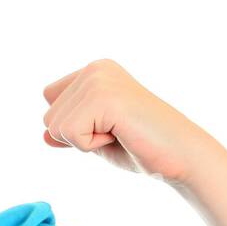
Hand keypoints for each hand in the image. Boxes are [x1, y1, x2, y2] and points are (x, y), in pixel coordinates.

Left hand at [41, 59, 212, 184]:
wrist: (182, 157)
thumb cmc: (145, 148)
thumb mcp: (98, 138)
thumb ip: (72, 131)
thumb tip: (44, 133)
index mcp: (94, 71)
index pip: (49, 102)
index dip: (73, 127)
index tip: (109, 128)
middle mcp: (95, 69)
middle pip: (48, 116)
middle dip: (77, 136)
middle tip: (117, 133)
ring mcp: (99, 80)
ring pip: (54, 126)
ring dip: (85, 142)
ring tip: (119, 133)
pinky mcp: (103, 98)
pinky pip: (69, 134)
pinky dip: (91, 146)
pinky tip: (120, 136)